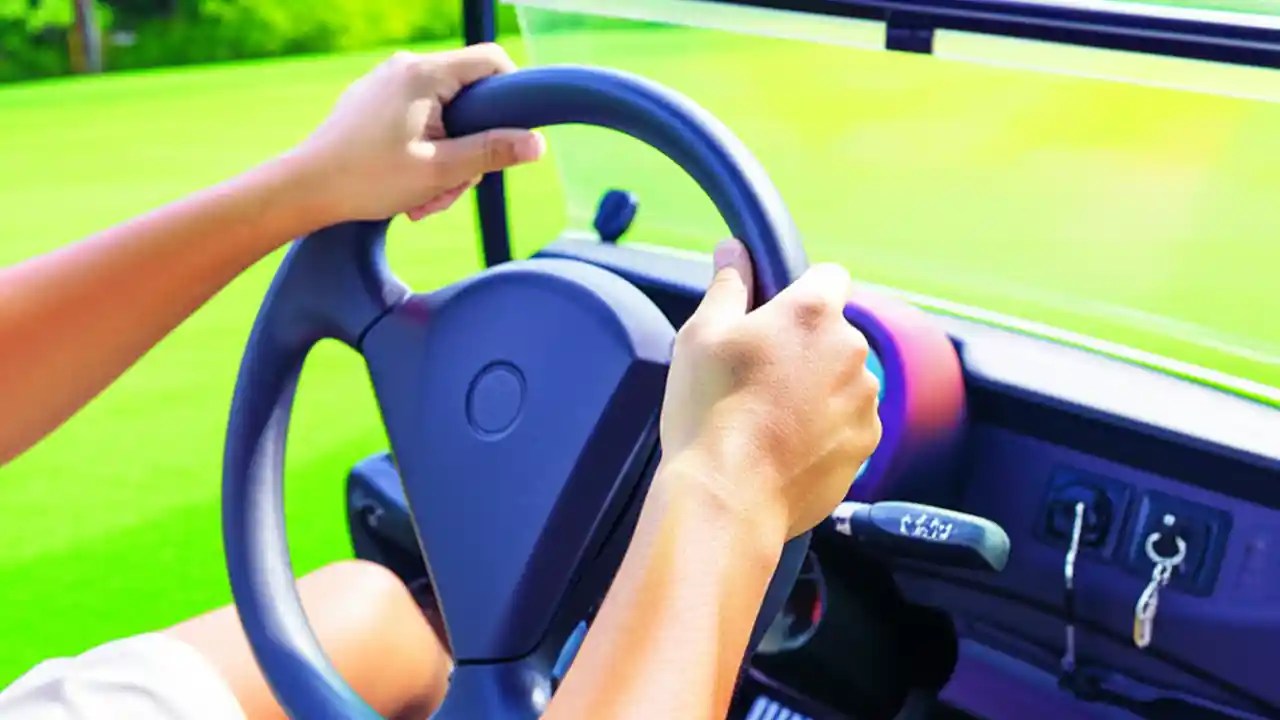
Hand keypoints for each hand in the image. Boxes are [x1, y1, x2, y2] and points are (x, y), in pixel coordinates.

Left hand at [292, 44, 545, 223]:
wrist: (304, 189)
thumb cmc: (367, 180)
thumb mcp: (440, 172)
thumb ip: (492, 153)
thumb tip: (538, 143)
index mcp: (424, 75)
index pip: (492, 62)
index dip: (513, 96)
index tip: (509, 137)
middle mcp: (405, 67)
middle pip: (468, 98)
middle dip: (469, 147)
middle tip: (451, 187)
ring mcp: (386, 82)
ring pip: (443, 115)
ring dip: (445, 159)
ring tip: (423, 197)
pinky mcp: (374, 101)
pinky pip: (417, 120)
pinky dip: (422, 152)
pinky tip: (406, 186)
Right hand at [659, 239, 881, 539]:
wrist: (729, 497)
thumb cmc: (709, 411)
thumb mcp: (701, 336)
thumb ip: (727, 286)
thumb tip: (735, 251)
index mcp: (812, 313)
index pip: (829, 276)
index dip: (801, 291)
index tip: (775, 316)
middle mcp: (851, 350)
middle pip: (834, 333)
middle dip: (805, 347)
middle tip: (758, 376)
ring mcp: (864, 400)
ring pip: (843, 380)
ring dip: (818, 389)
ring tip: (770, 418)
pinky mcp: (866, 444)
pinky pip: (849, 423)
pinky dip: (826, 430)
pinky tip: (786, 446)